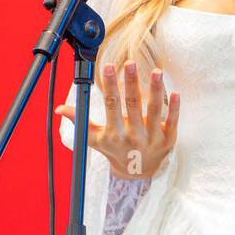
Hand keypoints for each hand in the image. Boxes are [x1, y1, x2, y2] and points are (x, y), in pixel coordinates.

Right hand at [55, 60, 179, 179]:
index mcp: (115, 134)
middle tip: (130, 62)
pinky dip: (174, 108)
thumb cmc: (115, 150)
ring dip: (155, 90)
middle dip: (131, 83)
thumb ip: (80, 122)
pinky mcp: (169, 139)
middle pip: (133, 105)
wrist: (138, 172)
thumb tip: (59, 109)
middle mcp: (134, 136)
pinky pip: (173, 121)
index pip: (112, 106)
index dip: (110, 86)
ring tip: (156, 71)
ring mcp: (153, 138)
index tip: (107, 66)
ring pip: (155, 111)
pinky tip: (175, 92)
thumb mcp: (95, 139)